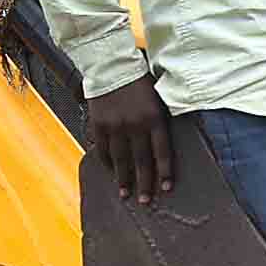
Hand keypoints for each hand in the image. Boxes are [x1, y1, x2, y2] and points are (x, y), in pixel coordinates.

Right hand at [87, 74, 176, 206]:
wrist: (111, 64)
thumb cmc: (138, 79)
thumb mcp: (157, 96)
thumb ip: (159, 119)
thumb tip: (163, 143)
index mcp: (154, 118)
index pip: (162, 151)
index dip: (165, 172)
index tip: (166, 188)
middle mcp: (135, 125)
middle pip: (142, 161)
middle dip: (144, 183)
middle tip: (145, 201)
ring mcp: (115, 126)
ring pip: (121, 160)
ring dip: (124, 179)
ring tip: (125, 194)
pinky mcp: (99, 125)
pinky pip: (103, 149)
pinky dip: (107, 162)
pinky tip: (110, 172)